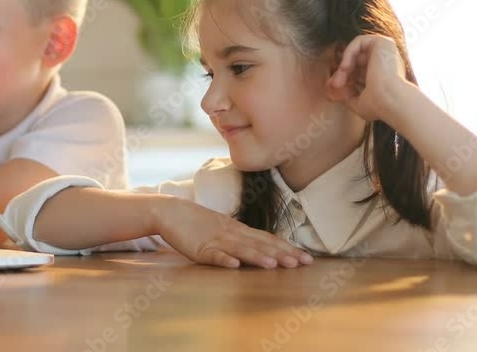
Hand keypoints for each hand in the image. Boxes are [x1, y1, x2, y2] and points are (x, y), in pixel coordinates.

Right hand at [157, 199, 312, 268]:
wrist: (170, 211)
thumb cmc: (196, 221)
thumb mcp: (222, 227)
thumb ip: (240, 236)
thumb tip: (262, 246)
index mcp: (238, 229)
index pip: (267, 238)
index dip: (287, 248)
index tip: (306, 257)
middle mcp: (231, 233)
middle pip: (260, 244)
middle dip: (283, 254)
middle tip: (303, 263)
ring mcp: (215, 240)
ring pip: (241, 249)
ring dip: (258, 257)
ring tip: (275, 265)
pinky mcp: (199, 248)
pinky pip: (213, 255)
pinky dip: (224, 260)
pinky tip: (235, 266)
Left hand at [327, 34, 408, 121]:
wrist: (391, 100)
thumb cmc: (378, 105)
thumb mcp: (359, 101)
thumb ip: (347, 92)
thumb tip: (333, 85)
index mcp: (383, 74)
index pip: (357, 71)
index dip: (344, 78)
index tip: (336, 89)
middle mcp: (385, 61)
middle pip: (355, 61)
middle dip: (342, 73)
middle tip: (335, 85)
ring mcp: (386, 51)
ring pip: (356, 53)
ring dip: (344, 65)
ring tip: (339, 79)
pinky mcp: (384, 42)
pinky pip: (359, 41)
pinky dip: (348, 53)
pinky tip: (345, 68)